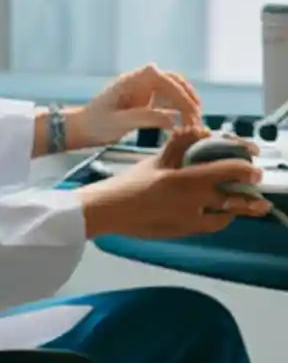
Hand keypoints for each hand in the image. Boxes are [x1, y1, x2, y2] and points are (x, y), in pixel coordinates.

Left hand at [65, 63, 202, 149]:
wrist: (82, 129)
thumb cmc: (95, 124)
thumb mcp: (119, 123)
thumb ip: (145, 118)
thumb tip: (173, 118)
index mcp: (131, 81)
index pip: (161, 77)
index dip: (178, 91)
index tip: (189, 109)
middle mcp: (139, 83)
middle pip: (173, 81)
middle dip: (187, 97)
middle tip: (196, 118)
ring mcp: (143, 91)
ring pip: (173, 91)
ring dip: (186, 104)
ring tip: (193, 123)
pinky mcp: (145, 103)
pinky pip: (167, 102)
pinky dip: (178, 111)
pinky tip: (183, 126)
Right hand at [78, 127, 270, 238]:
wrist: (110, 211)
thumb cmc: (129, 183)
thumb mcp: (156, 160)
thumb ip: (180, 144)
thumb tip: (201, 130)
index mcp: (186, 180)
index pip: (230, 171)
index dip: (246, 167)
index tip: (253, 166)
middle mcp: (193, 202)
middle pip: (234, 198)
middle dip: (248, 193)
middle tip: (254, 186)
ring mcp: (190, 220)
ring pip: (227, 215)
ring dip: (238, 208)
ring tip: (245, 203)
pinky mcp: (184, 232)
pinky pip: (211, 225)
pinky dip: (220, 217)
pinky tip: (218, 212)